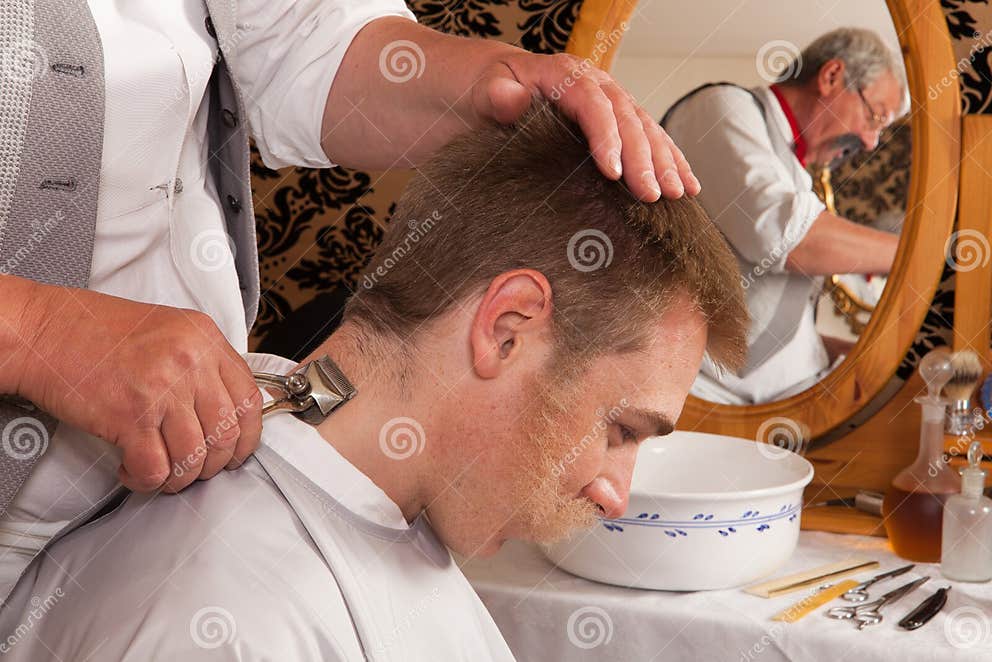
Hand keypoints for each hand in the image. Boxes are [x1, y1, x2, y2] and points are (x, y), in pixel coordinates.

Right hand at [15, 286, 262, 492]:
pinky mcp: (129, 416)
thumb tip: (227, 407)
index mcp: (205, 338)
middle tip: (194, 468)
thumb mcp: (170, 330)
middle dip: (214, 464)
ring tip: (162, 472)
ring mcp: (161, 389)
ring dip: (179, 477)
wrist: (42, 331)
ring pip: (194, 457)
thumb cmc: (97, 331)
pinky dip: (147, 480)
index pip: (249, 399)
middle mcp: (190, 362)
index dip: (247, 436)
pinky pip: (156, 468)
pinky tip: (132, 469)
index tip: (236, 452)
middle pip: (227, 434)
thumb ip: (203, 363)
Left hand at [469, 50, 700, 201]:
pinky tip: (687, 186)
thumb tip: (513, 99)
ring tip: (677, 194)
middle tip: (653, 194)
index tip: (613, 172)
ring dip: (664, 163)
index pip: (594, 104)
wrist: (479, 88)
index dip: (607, 137)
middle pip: (627, 119)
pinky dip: (668, 162)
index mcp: (563, 74)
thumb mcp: (479, 88)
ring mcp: (607, 105)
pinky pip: (647, 141)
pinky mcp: (612, 126)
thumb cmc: (480, 89)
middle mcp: (594, 85)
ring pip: (645, 130)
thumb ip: (496, 95)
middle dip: (644, 158)